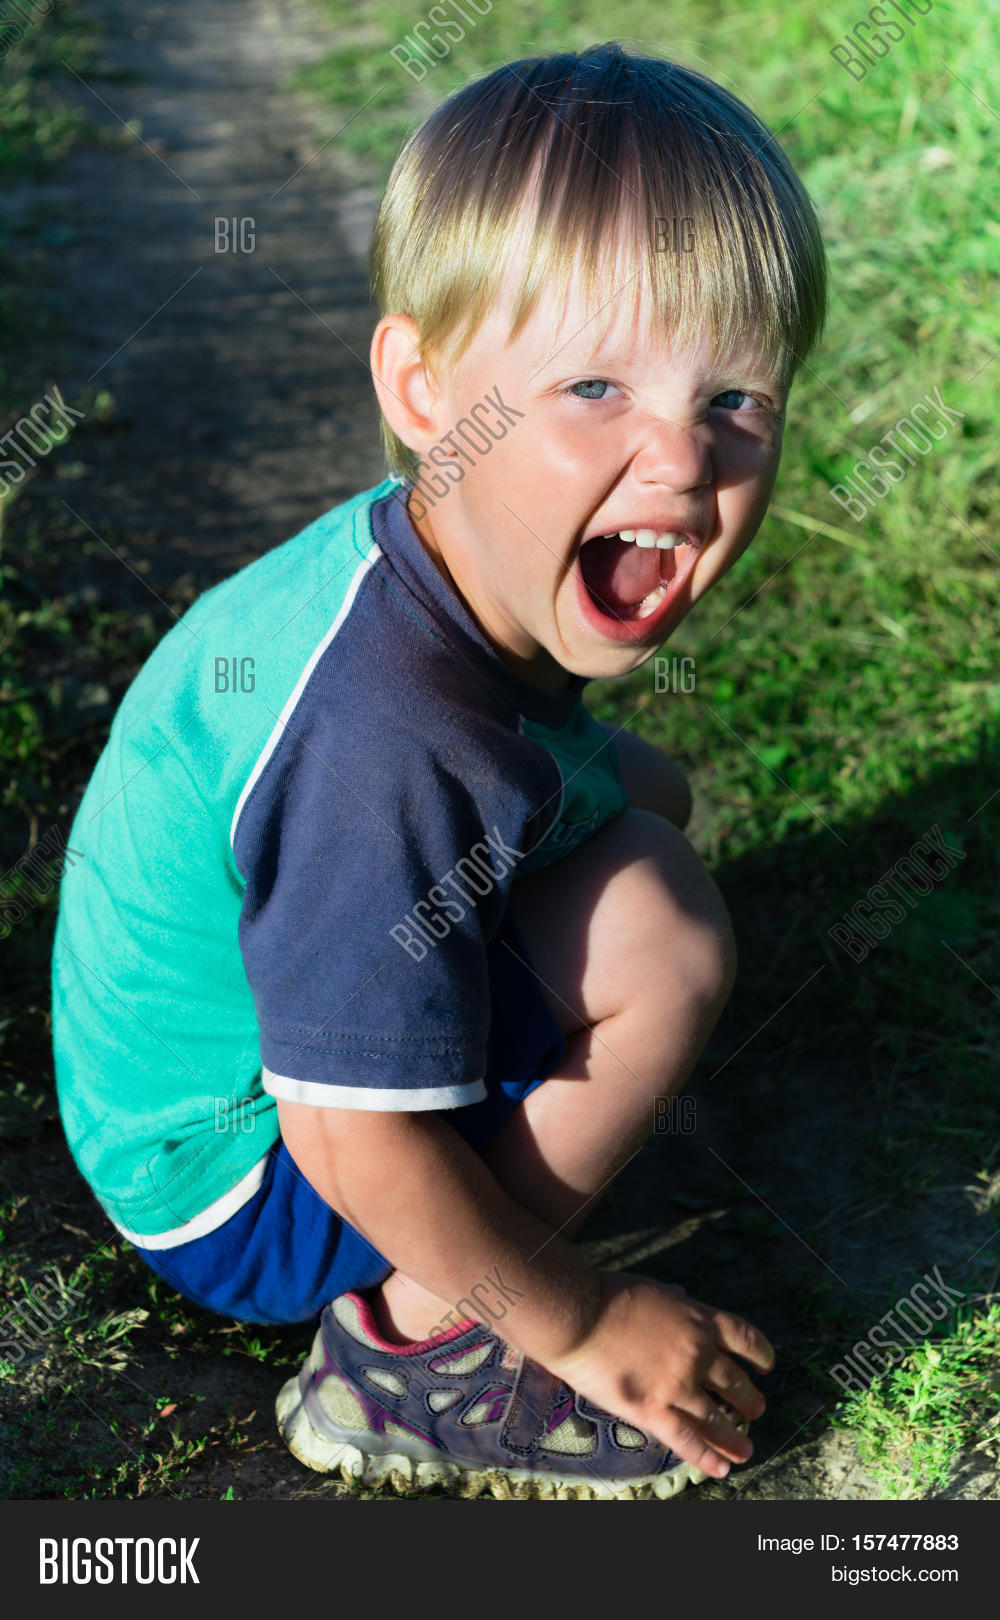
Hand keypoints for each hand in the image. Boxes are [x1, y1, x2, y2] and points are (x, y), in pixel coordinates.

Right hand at [545, 1271, 773, 1478]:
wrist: (578, 1315)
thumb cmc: (607, 1296)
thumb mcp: (653, 1291)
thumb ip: (673, 1302)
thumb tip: (682, 1298)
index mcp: (698, 1318)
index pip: (744, 1337)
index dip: (761, 1354)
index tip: (766, 1365)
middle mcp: (697, 1352)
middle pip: (735, 1381)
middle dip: (749, 1399)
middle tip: (756, 1410)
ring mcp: (678, 1384)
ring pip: (718, 1417)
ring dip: (736, 1436)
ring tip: (746, 1449)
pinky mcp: (654, 1410)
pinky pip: (688, 1439)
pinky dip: (707, 1456)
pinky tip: (721, 1467)